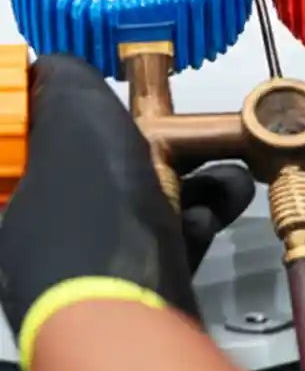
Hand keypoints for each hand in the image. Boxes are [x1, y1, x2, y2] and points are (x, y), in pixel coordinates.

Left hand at [0, 55, 254, 340]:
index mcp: (6, 191)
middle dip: (151, 145)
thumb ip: (66, 82)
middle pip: (97, 167)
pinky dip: (194, 218)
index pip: (27, 140)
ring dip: (188, 180)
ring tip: (217, 173)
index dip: (67, 114)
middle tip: (173, 135)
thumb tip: (60, 65)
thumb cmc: (95, 227)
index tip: (102, 102)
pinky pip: (164, 237)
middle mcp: (36, 232)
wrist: (139, 305)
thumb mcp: (75, 117)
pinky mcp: (129, 284)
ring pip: (138, 202)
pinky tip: (214, 207)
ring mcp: (84, 262)